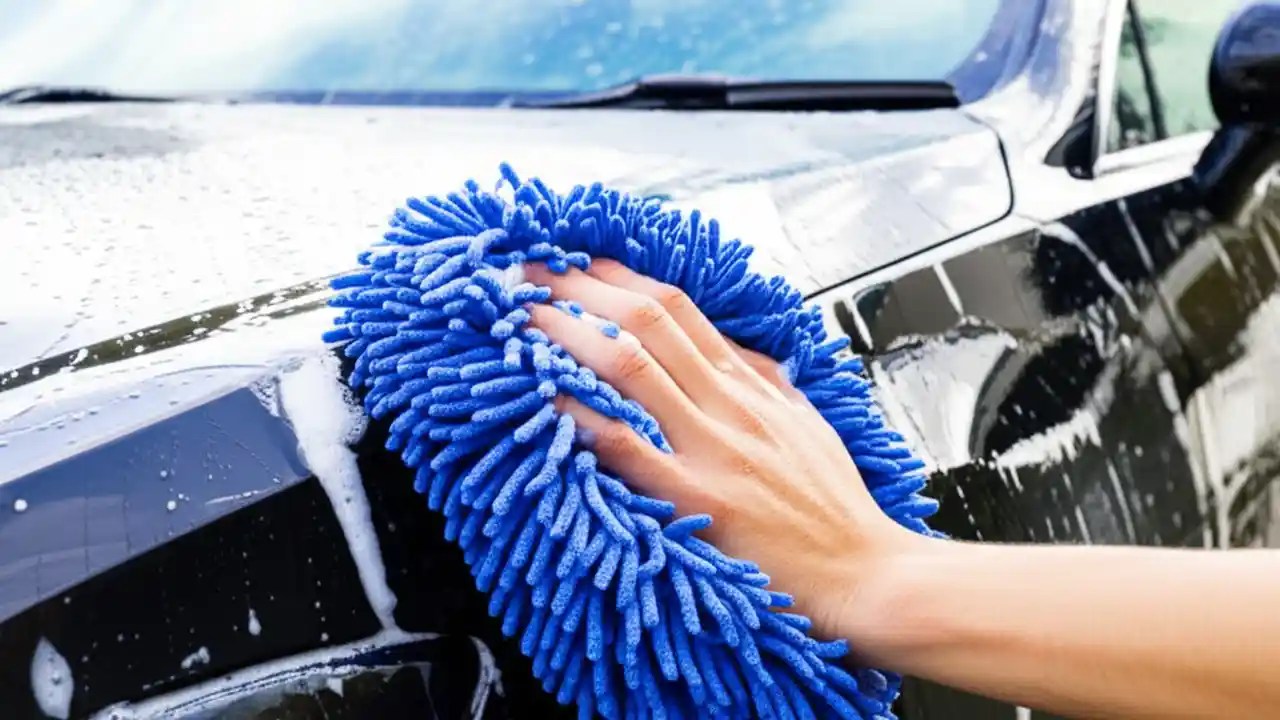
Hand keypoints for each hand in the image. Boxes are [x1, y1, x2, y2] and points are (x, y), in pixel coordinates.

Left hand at [525, 260, 923, 642]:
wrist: (867, 575)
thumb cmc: (835, 510)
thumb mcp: (808, 425)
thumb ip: (768, 383)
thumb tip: (737, 349)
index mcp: (751, 386)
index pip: (678, 309)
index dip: (620, 278)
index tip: (577, 261)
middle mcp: (728, 405)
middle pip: (645, 322)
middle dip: (580, 288)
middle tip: (527, 268)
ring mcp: (713, 448)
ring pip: (631, 368)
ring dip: (569, 334)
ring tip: (520, 315)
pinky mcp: (698, 499)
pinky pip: (627, 446)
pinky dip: (582, 415)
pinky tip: (544, 396)